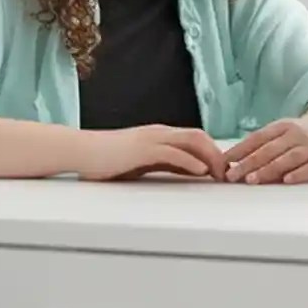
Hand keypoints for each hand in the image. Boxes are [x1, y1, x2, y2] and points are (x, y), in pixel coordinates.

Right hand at [78, 125, 226, 181]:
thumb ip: (169, 164)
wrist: (78, 151)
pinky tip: (200, 171)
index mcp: (161, 135)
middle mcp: (160, 132)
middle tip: (229, 174)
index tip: (226, 170)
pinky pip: (172, 152)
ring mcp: (151, 138)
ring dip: (210, 156)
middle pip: (200, 137)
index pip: (197, 139)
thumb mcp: (144, 163)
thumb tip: (195, 171)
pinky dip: (189, 160)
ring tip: (220, 174)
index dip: (215, 153)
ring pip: (191, 140)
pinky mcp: (141, 149)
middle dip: (218, 154)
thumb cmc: (107, 160)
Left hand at [222, 118, 307, 184]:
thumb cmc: (301, 136)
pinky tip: (287, 181)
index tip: (225, 162)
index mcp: (284, 126)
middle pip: (271, 150)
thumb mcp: (281, 132)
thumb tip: (229, 161)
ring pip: (289, 159)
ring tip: (253, 180)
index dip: (241, 150)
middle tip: (233, 176)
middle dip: (250, 163)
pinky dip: (299, 174)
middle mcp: (299, 135)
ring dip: (269, 170)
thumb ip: (259, 144)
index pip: (259, 138)